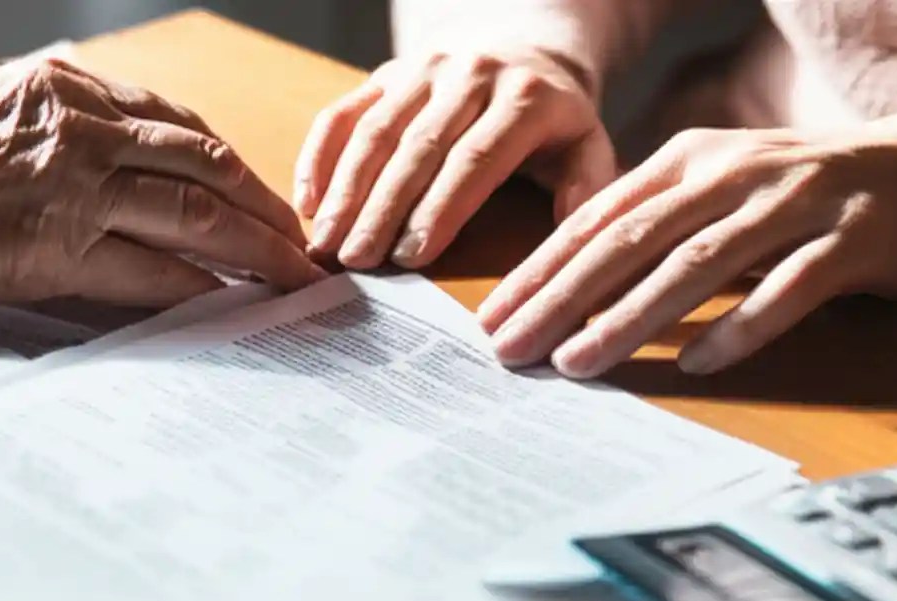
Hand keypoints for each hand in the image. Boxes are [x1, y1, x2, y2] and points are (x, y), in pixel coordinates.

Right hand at [0, 57, 323, 315]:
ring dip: (253, 250)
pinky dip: (199, 286)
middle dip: (264, 208)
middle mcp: (85, 128)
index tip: (265, 195)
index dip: (234, 163)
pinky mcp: (63, 245)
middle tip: (300, 241)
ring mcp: (77, 185)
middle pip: (209, 165)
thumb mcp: (12, 109)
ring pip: (197, 216)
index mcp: (75, 88)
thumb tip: (151, 166)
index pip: (183, 122)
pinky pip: (153, 269)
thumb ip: (82, 126)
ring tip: (287, 276)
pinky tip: (230, 302)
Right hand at [294, 48, 613, 269]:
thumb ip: (585, 194)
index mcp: (524, 98)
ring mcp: (420, 70)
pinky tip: (308, 203)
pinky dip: (319, 156)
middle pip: (419, 147)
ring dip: (346, 190)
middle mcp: (469, 75)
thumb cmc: (554, 119)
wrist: (524, 43)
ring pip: (376, 131)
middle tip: (358, 261)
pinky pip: (344, 112)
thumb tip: (575, 247)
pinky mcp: (385, 74)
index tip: (412, 255)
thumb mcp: (587, 147)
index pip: (477, 157)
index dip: (442, 207)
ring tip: (328, 243)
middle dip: (383, 208)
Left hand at [479, 127, 896, 376]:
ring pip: (698, 264)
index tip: (492, 318)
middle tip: (514, 349)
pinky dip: (740, 326)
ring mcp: (792, 203)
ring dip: (632, 316)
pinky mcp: (849, 240)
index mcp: (685, 160)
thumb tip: (561, 287)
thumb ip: (647, 226)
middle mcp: (730, 174)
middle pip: (631, 242)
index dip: (539, 269)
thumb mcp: (710, 187)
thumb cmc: (789, 192)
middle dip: (563, 299)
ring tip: (580, 362)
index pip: (595, 220)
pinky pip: (787, 290)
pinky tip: (697, 362)